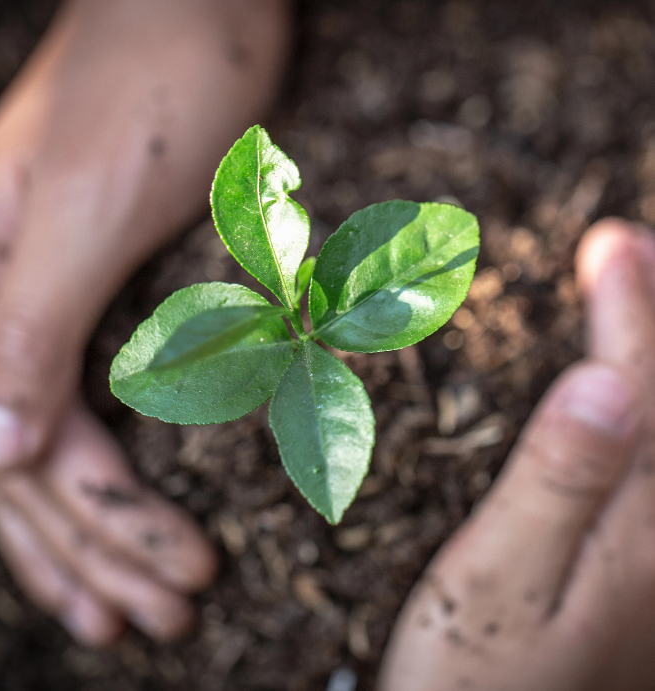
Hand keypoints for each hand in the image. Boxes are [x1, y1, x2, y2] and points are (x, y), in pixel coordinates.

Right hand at [0, 0, 288, 643]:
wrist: (194, 20)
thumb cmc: (153, 93)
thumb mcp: (83, 210)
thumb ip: (21, 328)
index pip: (29, 458)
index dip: (100, 536)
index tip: (166, 591)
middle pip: (37, 473)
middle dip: (104, 555)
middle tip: (163, 623)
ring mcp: (46, 304)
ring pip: (63, 450)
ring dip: (108, 534)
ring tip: (148, 602)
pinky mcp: (99, 294)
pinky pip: (95, 404)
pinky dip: (119, 469)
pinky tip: (132, 511)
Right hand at [379, 219, 654, 690]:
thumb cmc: (472, 676)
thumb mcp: (496, 583)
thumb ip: (554, 485)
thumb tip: (599, 382)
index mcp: (636, 532)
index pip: (639, 390)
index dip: (628, 311)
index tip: (606, 243)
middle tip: (628, 247)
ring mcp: (654, 555)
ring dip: (652, 353)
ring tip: (638, 294)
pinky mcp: (635, 568)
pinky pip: (647, 460)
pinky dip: (639, 403)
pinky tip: (619, 390)